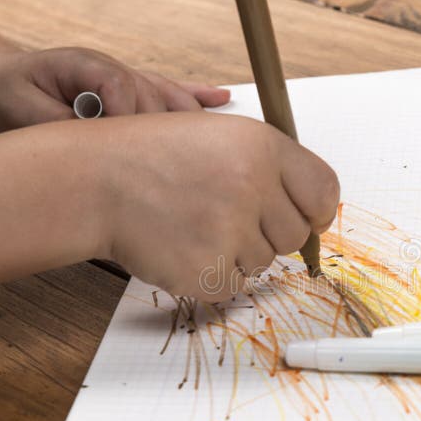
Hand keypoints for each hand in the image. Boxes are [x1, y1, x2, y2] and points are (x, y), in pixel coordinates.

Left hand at [0, 47, 230, 130]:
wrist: (5, 79)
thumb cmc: (13, 92)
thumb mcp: (22, 111)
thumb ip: (59, 124)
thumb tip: (95, 144)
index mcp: (87, 66)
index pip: (123, 88)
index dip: (128, 118)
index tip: (127, 149)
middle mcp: (115, 69)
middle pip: (155, 96)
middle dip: (165, 131)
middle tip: (174, 168)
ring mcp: (128, 76)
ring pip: (170, 95)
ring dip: (191, 120)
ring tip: (216, 145)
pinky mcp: (134, 88)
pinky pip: (171, 90)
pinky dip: (197, 96)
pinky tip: (222, 98)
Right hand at [93, 112, 338, 301]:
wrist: (95, 180)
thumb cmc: (154, 155)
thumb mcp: (220, 135)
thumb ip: (271, 167)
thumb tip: (315, 212)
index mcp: (262, 147)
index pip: (325, 191)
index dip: (318, 211)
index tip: (309, 219)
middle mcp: (252, 186)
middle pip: (295, 235)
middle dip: (269, 233)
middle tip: (227, 216)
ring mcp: (229, 231)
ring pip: (263, 263)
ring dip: (236, 253)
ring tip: (194, 224)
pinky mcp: (207, 270)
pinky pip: (233, 286)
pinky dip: (211, 274)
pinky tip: (182, 246)